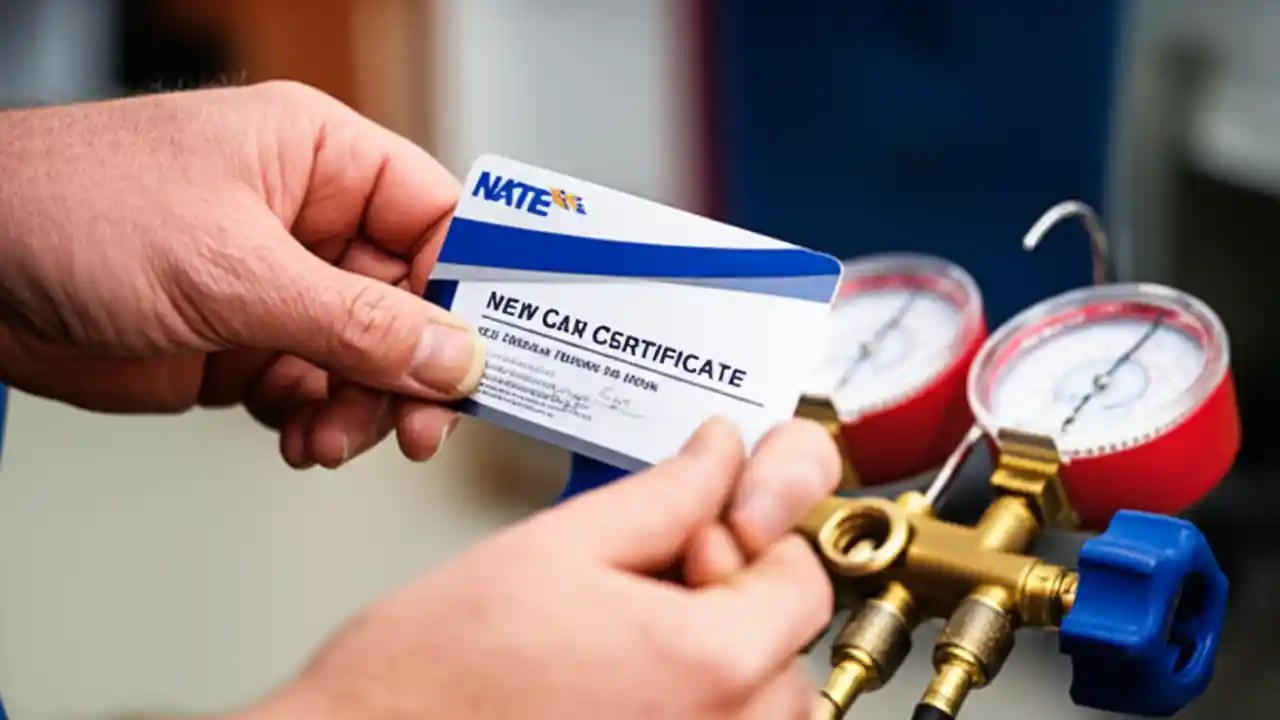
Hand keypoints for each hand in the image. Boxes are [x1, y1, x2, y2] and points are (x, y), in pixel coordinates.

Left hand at [0, 82, 480, 466]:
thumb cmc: (73, 210)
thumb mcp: (234, 268)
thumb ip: (355, 322)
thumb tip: (454, 357)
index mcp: (322, 160)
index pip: (438, 218)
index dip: (473, 286)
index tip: (492, 352)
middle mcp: (310, 222)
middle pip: (412, 302)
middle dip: (414, 370)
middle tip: (418, 425)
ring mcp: (278, 286)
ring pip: (369, 358)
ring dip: (361, 407)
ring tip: (328, 437)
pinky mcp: (246, 343)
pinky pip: (318, 389)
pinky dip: (317, 422)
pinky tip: (293, 436)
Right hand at [236, 417, 841, 718]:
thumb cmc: (431, 675)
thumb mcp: (558, 544)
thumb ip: (665, 492)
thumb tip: (721, 451)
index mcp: (707, 667)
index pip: (802, 582)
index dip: (750, 537)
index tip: (691, 532)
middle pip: (786, 649)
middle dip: (732, 600)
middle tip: (643, 584)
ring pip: (760, 707)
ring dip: (717, 661)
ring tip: (620, 638)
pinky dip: (691, 709)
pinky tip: (614, 687)